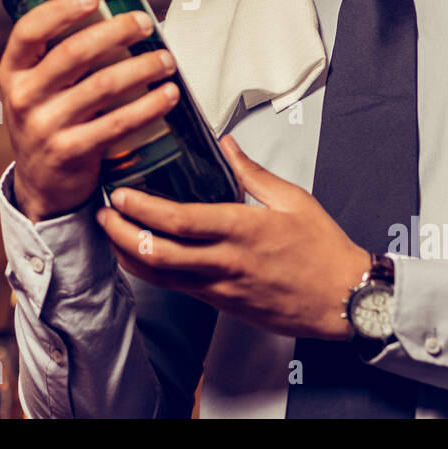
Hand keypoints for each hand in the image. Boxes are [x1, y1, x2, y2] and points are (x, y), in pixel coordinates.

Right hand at [0, 0, 181, 222]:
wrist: (41, 184)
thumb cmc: (50, 118)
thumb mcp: (39, 87)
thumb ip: (61, 57)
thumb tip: (117, 14)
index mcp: (12, 71)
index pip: (29, 31)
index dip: (60, 9)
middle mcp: (22, 96)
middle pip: (73, 54)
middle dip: (116, 33)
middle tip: (145, 23)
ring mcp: (44, 126)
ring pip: (101, 87)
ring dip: (141, 68)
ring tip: (166, 60)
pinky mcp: (69, 152)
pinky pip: (115, 124)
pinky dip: (147, 107)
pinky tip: (168, 95)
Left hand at [96, 135, 372, 339]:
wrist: (344, 300)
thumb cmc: (323, 250)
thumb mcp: (293, 200)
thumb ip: (253, 172)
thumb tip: (228, 144)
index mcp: (243, 229)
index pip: (180, 221)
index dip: (142, 209)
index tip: (120, 195)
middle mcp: (226, 262)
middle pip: (158, 254)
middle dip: (122, 235)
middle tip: (103, 216)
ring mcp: (222, 288)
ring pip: (161, 277)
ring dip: (130, 256)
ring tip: (112, 235)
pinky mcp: (223, 304)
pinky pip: (178, 289)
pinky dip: (152, 272)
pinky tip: (142, 257)